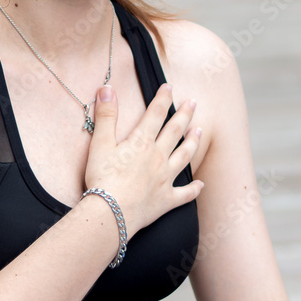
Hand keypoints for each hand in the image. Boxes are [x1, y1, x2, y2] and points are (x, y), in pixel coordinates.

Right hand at [84, 82, 202, 237]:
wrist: (111, 213)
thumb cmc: (103, 179)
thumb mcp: (99, 143)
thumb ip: (106, 116)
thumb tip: (107, 89)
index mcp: (141, 143)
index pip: (155, 114)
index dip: (163, 99)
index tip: (169, 87)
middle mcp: (158, 157)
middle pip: (175, 132)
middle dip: (185, 115)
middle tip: (193, 103)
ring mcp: (164, 179)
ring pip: (184, 157)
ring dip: (192, 143)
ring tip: (199, 132)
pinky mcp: (166, 200)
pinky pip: (185, 194)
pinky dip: (194, 189)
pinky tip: (201, 184)